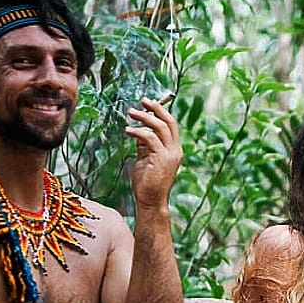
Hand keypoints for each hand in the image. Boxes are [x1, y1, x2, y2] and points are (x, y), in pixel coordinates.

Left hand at [125, 96, 181, 212]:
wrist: (150, 201)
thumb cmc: (147, 183)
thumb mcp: (145, 159)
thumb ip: (144, 145)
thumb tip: (138, 130)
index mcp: (174, 150)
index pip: (171, 125)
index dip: (160, 112)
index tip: (147, 104)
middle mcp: (175, 150)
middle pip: (169, 122)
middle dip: (156, 108)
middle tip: (142, 101)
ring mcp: (170, 155)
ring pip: (160, 127)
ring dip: (144, 117)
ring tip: (131, 113)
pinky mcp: (162, 159)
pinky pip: (150, 138)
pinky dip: (138, 132)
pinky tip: (128, 130)